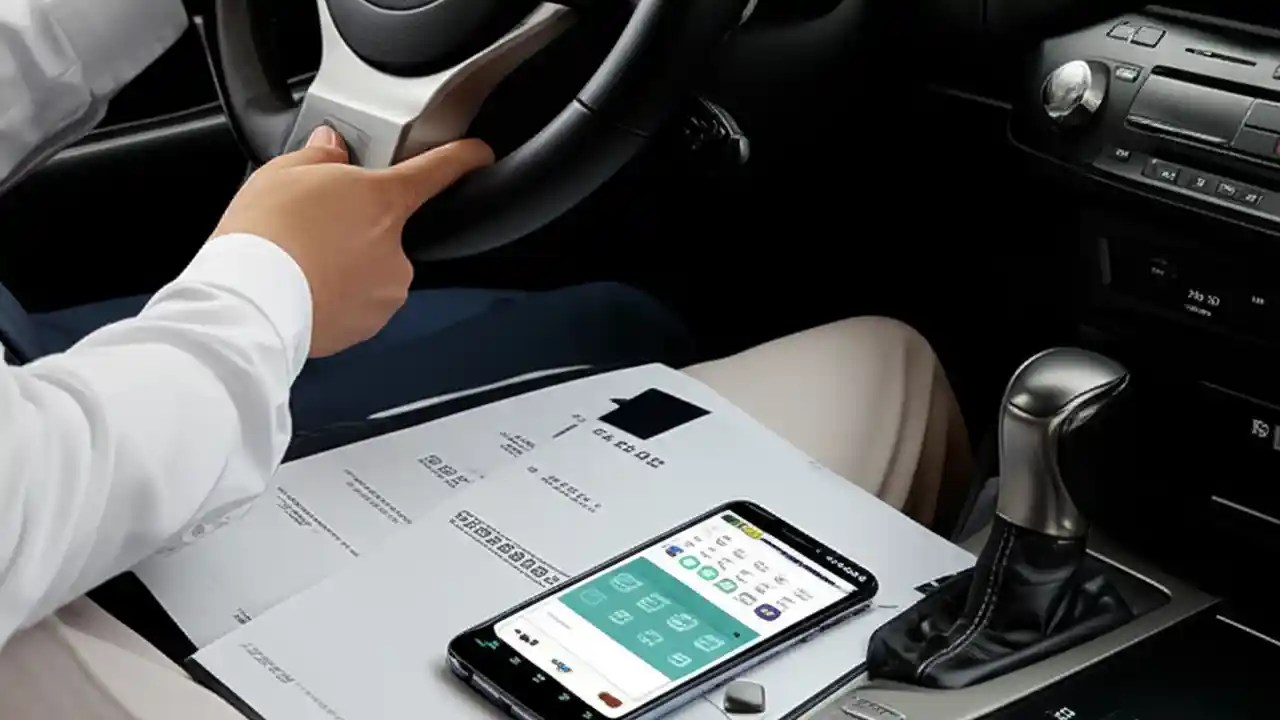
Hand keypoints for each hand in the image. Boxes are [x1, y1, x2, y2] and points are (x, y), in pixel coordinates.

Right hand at [213, 126, 493, 356]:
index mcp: (383, 201)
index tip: (477, 154)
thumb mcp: (284, 171)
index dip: (462, 158)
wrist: (250, 301)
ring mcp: (385, 290)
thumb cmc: (265, 235)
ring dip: (346, 264)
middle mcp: (395, 248)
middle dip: (357, 226)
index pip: (437, 171)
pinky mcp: (367, 325)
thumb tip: (332, 147)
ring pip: (372, 269)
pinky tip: (305, 288)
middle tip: (313, 228)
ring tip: (302, 262)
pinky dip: (336, 296)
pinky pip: (358, 304)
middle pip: (388, 228)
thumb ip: (320, 154)